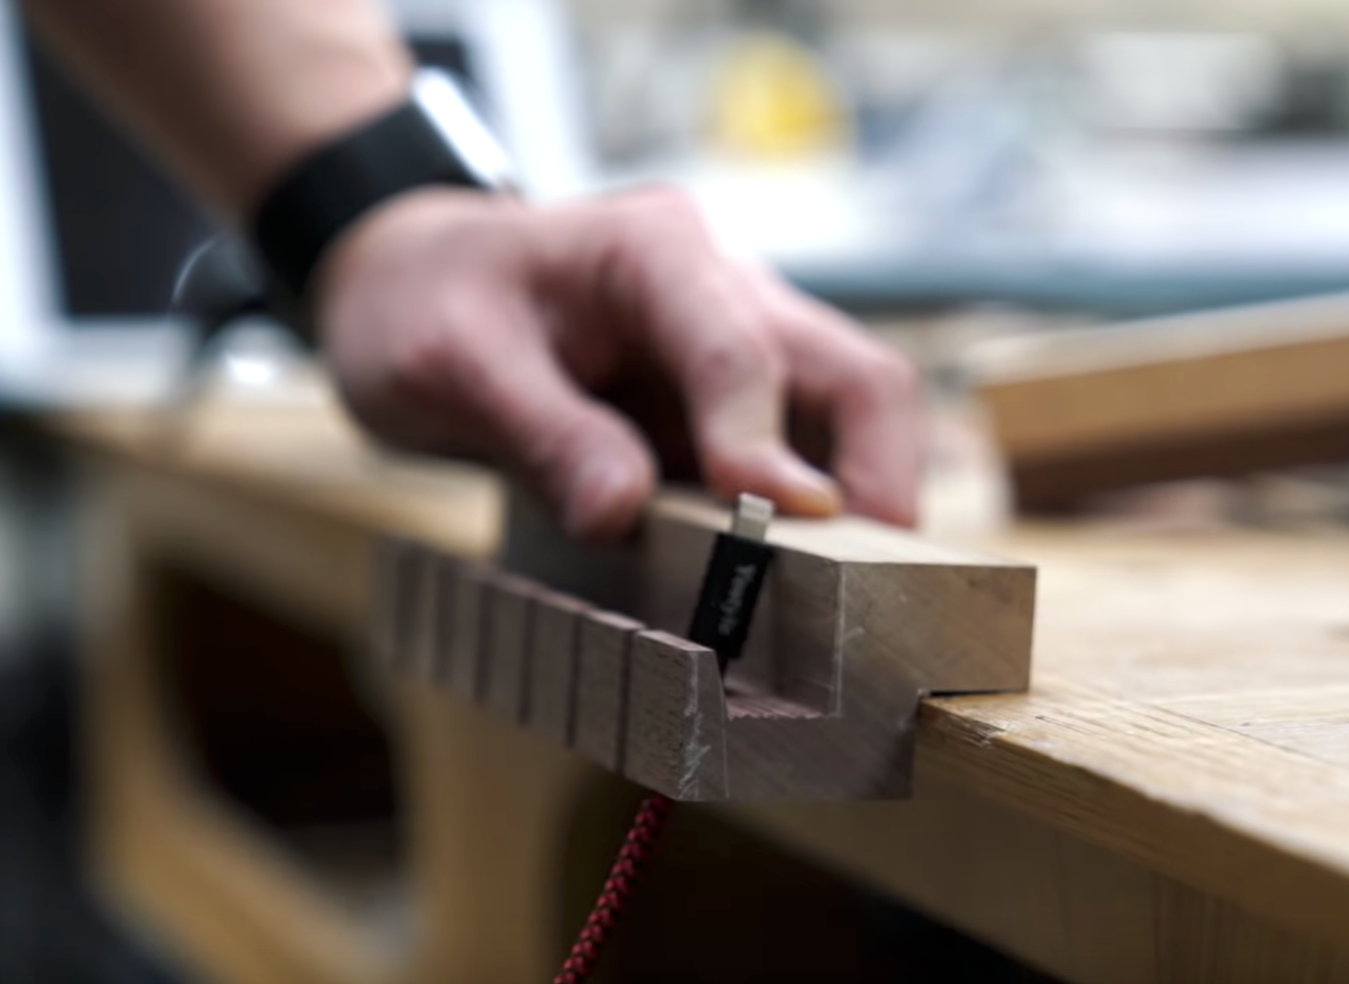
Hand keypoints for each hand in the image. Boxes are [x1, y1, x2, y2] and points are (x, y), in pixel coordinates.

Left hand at [314, 186, 921, 538]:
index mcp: (654, 250)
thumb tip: (624, 514)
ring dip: (859, 510)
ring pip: (856, 418)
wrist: (413, 282)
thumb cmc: (423, 305)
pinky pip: (809, 458)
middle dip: (876, 483)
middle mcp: (726, 286)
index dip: (763, 442)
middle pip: (858, 376)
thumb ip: (543, 432)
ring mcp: (744, 343)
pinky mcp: (739, 403)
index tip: (774, 527)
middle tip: (860, 591)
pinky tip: (787, 586)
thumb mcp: (448, 364)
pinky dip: (815, 525)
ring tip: (834, 604)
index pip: (741, 348)